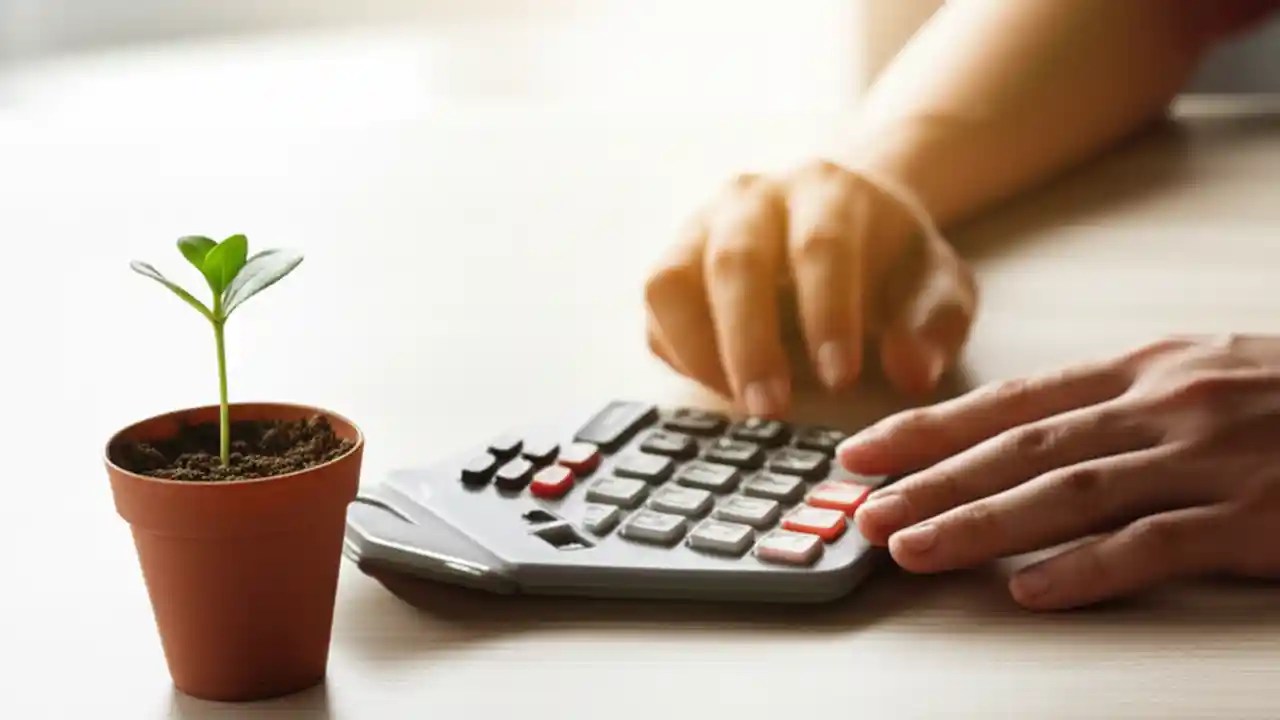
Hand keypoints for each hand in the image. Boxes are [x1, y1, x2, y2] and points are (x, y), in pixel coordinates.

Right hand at [644, 160, 976, 415]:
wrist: (841, 214)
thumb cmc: (889, 261)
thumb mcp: (935, 286)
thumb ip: (933, 326)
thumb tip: (911, 375)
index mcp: (828, 189)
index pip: (821, 245)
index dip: (827, 315)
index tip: (842, 381)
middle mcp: (753, 196)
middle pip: (735, 260)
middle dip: (750, 342)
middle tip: (769, 409)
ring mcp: (702, 224)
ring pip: (674, 280)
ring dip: (699, 350)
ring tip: (737, 404)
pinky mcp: (673, 258)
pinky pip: (657, 308)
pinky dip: (679, 353)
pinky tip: (722, 387)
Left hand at [838, 335, 1279, 609]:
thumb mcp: (1203, 376)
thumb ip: (1119, 403)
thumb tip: (1021, 439)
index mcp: (1146, 369)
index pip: (1012, 401)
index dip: (929, 427)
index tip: (862, 449)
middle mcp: (1165, 405)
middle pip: (1023, 446)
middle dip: (932, 478)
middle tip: (861, 509)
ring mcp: (1211, 459)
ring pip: (1071, 492)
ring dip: (982, 522)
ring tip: (913, 546)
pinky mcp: (1259, 517)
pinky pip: (1158, 545)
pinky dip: (1089, 569)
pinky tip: (1032, 591)